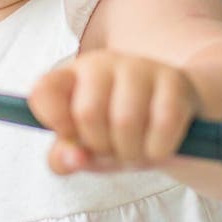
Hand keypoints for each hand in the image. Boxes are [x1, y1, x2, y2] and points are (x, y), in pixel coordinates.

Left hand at [28, 49, 202, 174]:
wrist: (178, 119)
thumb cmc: (121, 133)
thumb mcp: (88, 149)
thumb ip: (66, 157)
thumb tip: (72, 158)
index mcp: (73, 75)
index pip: (43, 91)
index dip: (54, 122)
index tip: (72, 137)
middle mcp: (102, 63)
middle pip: (87, 113)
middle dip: (102, 146)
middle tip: (114, 149)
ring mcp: (139, 66)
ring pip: (125, 121)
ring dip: (132, 153)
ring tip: (137, 150)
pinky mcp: (174, 81)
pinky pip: (162, 125)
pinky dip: (158, 150)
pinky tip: (159, 147)